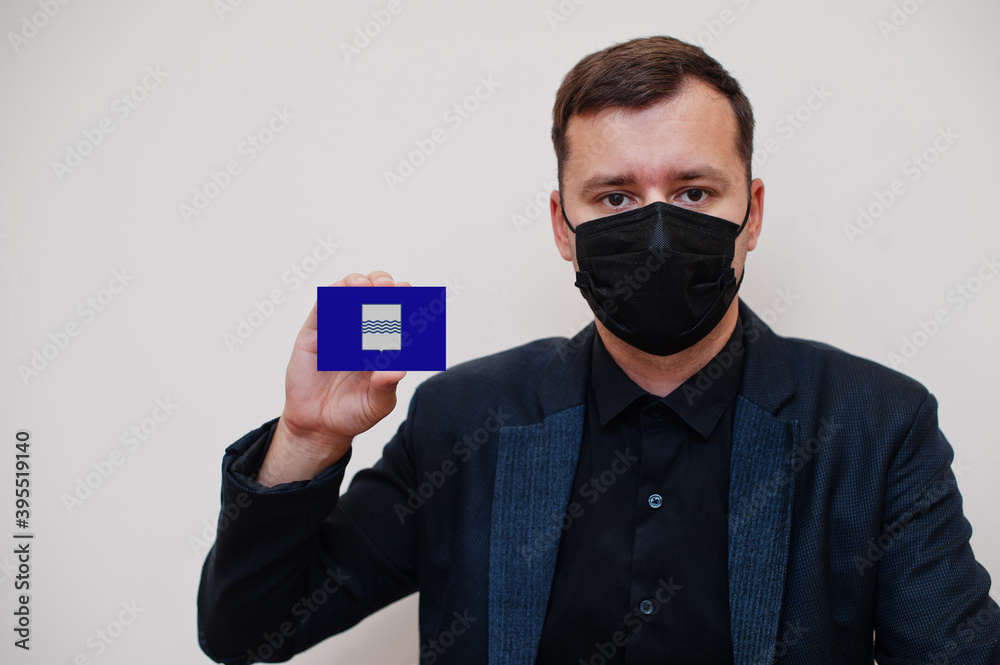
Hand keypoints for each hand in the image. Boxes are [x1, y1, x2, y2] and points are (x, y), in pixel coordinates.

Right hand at [257, 271, 409, 485]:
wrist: (318, 427)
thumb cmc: (353, 413)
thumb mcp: (377, 404)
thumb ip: (387, 387)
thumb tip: (399, 369)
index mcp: (383, 344)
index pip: (396, 314)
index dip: (403, 300)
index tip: (409, 293)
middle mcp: (362, 332)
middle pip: (373, 296)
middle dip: (383, 285)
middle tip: (388, 287)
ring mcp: (337, 330)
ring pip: (347, 294)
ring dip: (357, 283)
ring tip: (365, 286)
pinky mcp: (314, 334)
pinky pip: (321, 308)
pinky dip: (330, 295)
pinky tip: (339, 290)